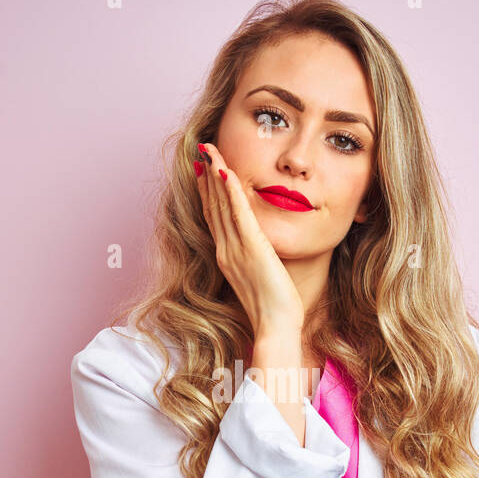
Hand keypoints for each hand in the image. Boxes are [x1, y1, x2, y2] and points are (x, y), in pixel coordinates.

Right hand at [195, 141, 304, 336]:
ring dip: (215, 174)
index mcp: (227, 258)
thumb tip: (259, 253)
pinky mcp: (251, 249)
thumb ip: (255, 262)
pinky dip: (230, 192)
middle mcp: (226, 251)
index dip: (207, 192)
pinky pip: (238, 214)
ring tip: (210, 150)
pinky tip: (226, 172)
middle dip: (207, 176)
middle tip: (203, 150)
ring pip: (221, 205)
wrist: (275, 327)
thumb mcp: (260, 281)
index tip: (204, 171)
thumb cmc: (274, 311)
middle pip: (212, 206)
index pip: (214, 218)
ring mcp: (236, 250)